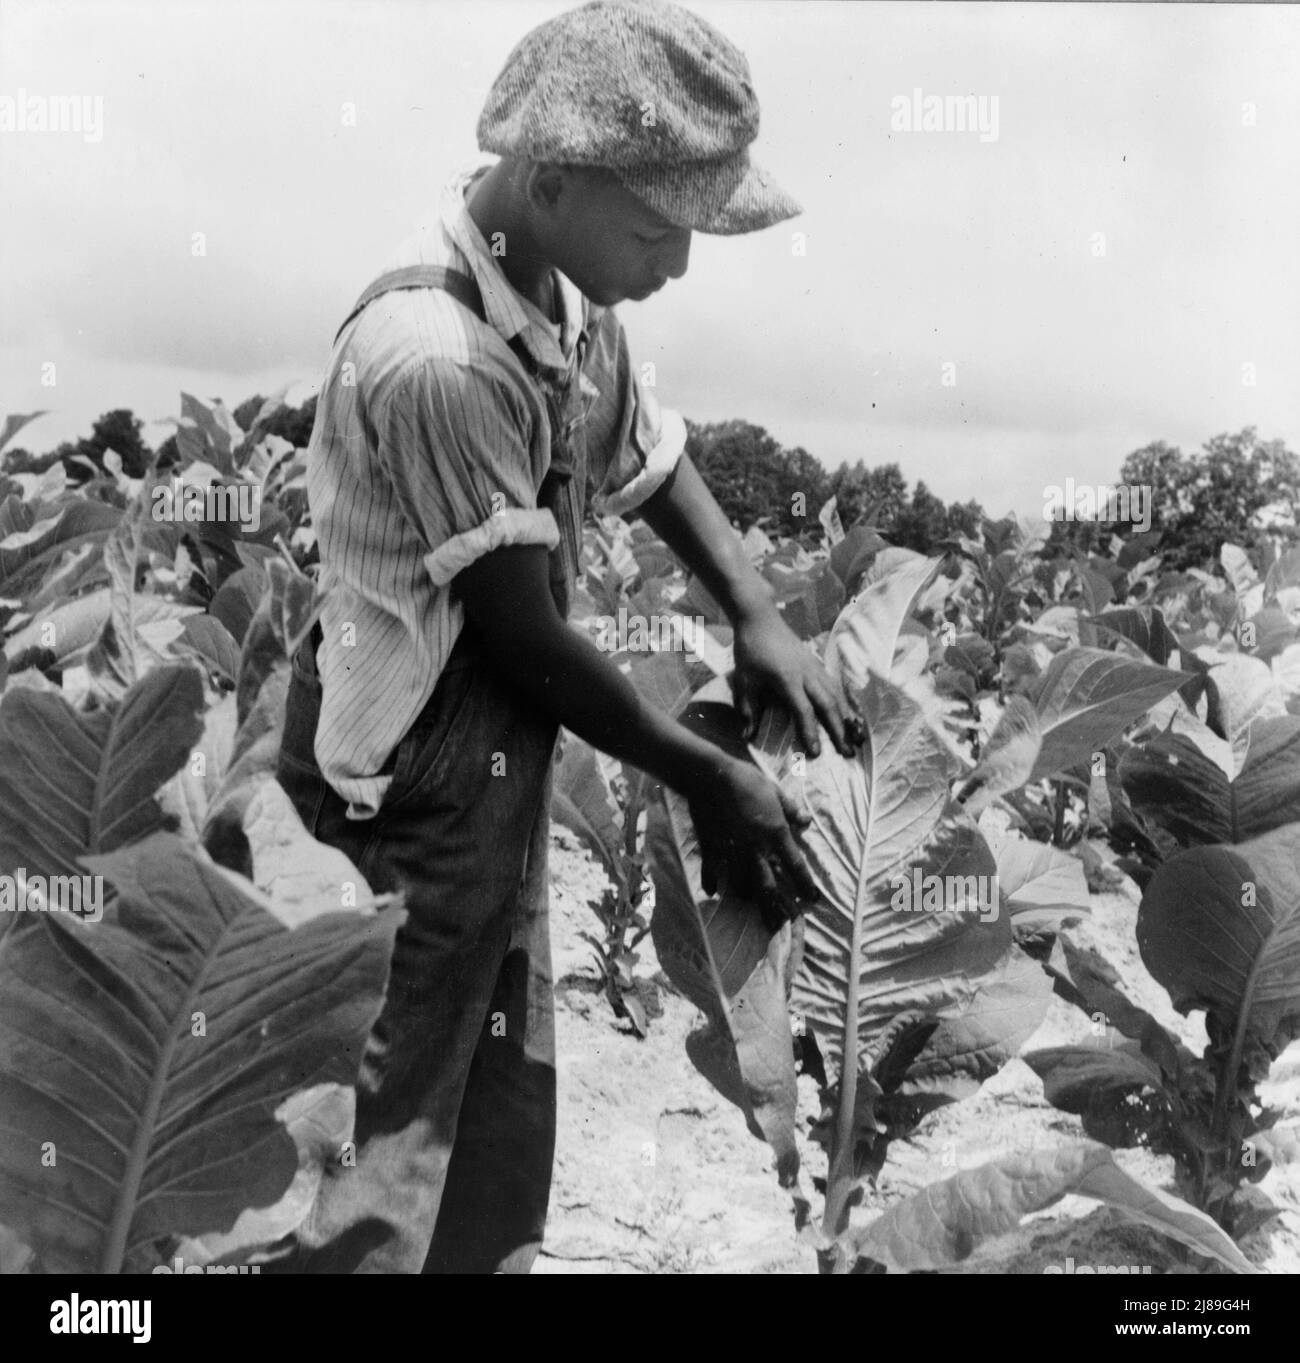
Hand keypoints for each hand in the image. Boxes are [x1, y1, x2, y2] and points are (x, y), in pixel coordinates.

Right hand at [688, 759, 818, 915]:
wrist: (710, 776)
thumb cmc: (746, 779)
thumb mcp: (774, 790)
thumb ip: (791, 809)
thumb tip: (806, 822)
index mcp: (775, 833)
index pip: (795, 865)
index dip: (806, 884)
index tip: (813, 898)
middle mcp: (755, 848)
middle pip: (768, 886)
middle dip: (774, 908)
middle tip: (778, 925)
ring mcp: (732, 851)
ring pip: (740, 884)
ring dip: (746, 896)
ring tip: (749, 903)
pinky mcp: (711, 849)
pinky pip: (712, 873)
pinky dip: (712, 884)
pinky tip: (714, 892)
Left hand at [732, 604, 862, 758]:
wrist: (760, 618)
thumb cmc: (750, 650)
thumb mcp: (743, 680)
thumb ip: (747, 709)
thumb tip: (746, 736)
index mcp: (787, 679)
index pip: (803, 710)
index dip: (811, 732)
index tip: (817, 753)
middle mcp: (807, 674)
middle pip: (828, 705)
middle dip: (840, 731)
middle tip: (849, 754)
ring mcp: (815, 667)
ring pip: (836, 696)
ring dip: (847, 719)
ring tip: (857, 739)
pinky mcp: (817, 664)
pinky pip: (835, 686)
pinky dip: (844, 703)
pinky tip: (849, 716)